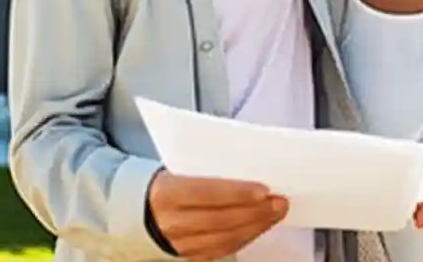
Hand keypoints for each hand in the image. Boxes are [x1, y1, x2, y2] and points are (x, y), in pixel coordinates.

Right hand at [147, 170, 288, 259]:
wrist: (142, 209)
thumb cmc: (168, 182)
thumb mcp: (178, 168)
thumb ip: (206, 170)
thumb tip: (248, 168)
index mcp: (166, 193)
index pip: (206, 193)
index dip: (237, 193)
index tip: (264, 190)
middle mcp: (172, 222)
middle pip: (220, 219)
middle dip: (255, 211)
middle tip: (279, 202)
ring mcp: (181, 243)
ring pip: (225, 238)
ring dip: (256, 226)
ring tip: (276, 213)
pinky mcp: (191, 256)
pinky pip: (223, 249)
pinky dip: (245, 237)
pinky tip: (259, 226)